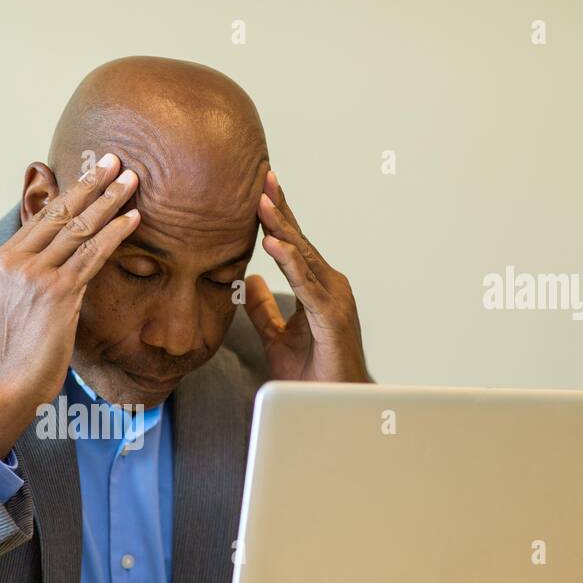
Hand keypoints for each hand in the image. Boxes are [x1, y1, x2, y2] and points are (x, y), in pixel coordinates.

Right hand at [0, 154, 139, 454]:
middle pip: (60, 213)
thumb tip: (67, 257)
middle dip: (92, 184)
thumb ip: (35, 275)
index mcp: (1, 259)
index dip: (71, 193)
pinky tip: (134, 219)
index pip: (42, 218)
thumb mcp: (17, 303)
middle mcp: (15, 260)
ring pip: (79, 228)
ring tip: (132, 181)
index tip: (92, 173)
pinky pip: (92, 254)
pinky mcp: (57, 291)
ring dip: (109, 202)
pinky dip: (115, 234)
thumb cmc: (20, 350)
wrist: (10, 382)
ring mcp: (35, 274)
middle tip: (116, 161)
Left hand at [245, 170, 370, 382]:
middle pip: (299, 241)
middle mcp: (329, 286)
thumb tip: (248, 281)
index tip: (259, 189)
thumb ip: (264, 309)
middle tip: (262, 176)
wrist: (328, 406)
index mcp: (316, 288)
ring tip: (261, 201)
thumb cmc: (312, 373)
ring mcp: (334, 299)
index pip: (292, 245)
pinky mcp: (332, 316)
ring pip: (303, 256)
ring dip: (282, 227)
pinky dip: (290, 262)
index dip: (276, 217)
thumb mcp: (277, 335)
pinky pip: (307, 284)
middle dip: (280, 209)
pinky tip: (273, 243)